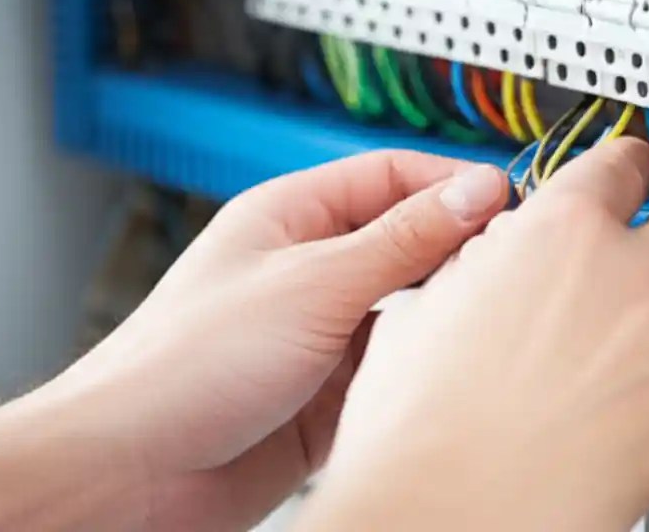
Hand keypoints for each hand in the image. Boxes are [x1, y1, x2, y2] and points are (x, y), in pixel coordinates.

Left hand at [38, 151, 508, 529]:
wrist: (134, 473)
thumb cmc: (185, 363)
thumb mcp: (314, 283)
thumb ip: (403, 239)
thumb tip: (478, 188)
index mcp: (293, 218)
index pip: (392, 176)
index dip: (453, 185)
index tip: (512, 205)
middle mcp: (308, 271)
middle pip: (406, 242)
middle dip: (458, 252)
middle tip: (513, 268)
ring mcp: (319, 336)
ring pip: (407, 312)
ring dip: (442, 318)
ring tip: (490, 324)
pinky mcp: (327, 400)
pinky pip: (395, 375)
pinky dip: (423, 375)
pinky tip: (448, 379)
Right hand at [299, 139, 648, 531]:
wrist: (441, 517)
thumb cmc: (417, 424)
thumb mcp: (426, 304)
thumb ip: (487, 262)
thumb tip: (504, 254)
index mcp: (561, 234)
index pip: (622, 163)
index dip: (623, 167)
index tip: (628, 175)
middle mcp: (629, 282)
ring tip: (609, 372)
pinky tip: (602, 428)